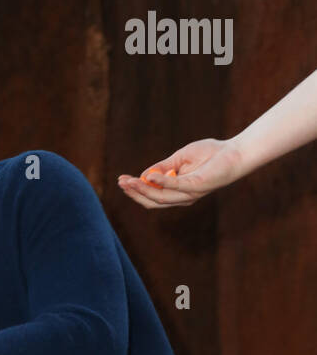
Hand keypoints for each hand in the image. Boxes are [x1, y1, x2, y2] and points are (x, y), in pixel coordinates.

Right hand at [118, 138, 244, 208]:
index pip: (152, 196)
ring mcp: (188, 194)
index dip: (136, 189)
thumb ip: (163, 166)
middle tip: (121, 183)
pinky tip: (147, 175)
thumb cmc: (209, 154)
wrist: (233, 153)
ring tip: (128, 181)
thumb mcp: (180, 158)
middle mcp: (181, 197)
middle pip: (152, 201)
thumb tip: (145, 174)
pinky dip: (159, 181)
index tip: (122, 180)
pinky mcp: (195, 187)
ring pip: (159, 197)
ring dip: (141, 189)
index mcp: (177, 192)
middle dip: (134, 192)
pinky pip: (173, 186)